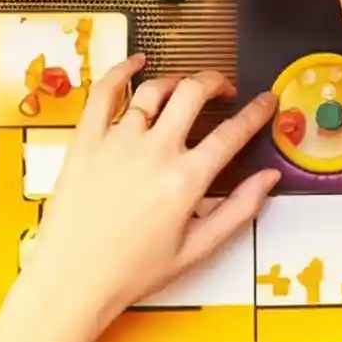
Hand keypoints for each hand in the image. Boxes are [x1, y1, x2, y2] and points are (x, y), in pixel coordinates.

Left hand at [25, 55, 280, 321]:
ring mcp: (118, 141)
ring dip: (177, 81)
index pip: (232, 132)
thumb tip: (268, 179)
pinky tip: (137, 62)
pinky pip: (104, 93)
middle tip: (224, 89)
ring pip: (154, 89)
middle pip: (194, 93)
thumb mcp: (197, 249)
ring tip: (185, 87)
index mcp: (186, 180)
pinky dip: (122, 70)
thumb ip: (238, 210)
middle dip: (217, 82)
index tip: (266, 101)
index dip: (256, 112)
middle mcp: (155, 151)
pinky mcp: (87, 140)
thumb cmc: (133, 270)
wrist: (73, 279)